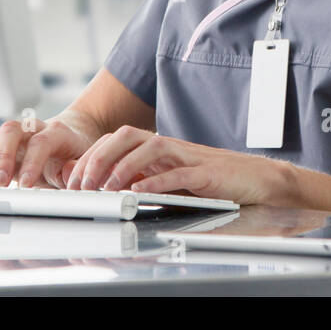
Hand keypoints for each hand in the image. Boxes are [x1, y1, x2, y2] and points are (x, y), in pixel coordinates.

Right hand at [0, 110, 102, 187]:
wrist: (73, 133)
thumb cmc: (75, 151)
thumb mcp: (84, 161)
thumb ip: (77, 170)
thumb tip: (69, 176)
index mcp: (55, 132)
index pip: (41, 142)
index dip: (32, 162)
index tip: (26, 185)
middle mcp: (31, 129)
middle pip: (10, 131)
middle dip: (2, 157)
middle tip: (1, 183)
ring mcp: (11, 136)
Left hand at [65, 126, 294, 206]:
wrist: (256, 180)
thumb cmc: (213, 182)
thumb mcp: (169, 179)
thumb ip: (140, 178)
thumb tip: (101, 183)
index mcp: (159, 148)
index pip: (116, 140)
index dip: (91, 156)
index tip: (73, 180)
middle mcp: (171, 147)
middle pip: (127, 136)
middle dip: (99, 157)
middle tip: (83, 184)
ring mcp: (189, 157)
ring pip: (150, 148)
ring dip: (123, 166)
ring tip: (107, 186)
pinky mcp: (207, 173)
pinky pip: (179, 173)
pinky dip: (157, 182)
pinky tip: (140, 193)